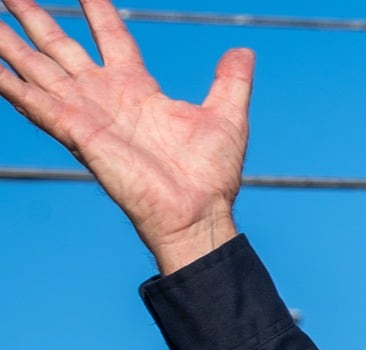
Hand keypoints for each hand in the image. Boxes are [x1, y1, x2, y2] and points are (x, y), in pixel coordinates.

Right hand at [0, 0, 250, 270]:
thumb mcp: (227, 117)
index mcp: (138, 86)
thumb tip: (244, 51)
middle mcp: (105, 94)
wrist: (198, 214)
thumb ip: (230, 81)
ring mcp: (86, 111)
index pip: (110, 34)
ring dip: (9, 43)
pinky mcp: (75, 131)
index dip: (96, 8)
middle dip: (34, 16)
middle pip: (59, 44)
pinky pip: (32, 101)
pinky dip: (8, 84)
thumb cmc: (210, 175)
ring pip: (36, 66)